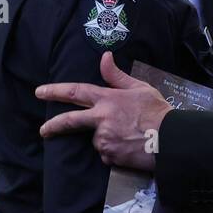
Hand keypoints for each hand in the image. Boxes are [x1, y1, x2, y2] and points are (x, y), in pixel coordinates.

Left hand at [36, 52, 172, 170]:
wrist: (171, 139)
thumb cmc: (158, 111)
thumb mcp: (140, 88)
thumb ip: (117, 75)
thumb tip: (104, 56)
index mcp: (108, 99)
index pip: (76, 91)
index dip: (56, 91)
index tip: (40, 92)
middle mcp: (102, 119)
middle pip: (69, 121)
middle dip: (53, 126)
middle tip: (43, 131)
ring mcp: (104, 139)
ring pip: (97, 139)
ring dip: (107, 139)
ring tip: (129, 136)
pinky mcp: (110, 156)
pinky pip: (107, 154)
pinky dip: (115, 152)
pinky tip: (130, 147)